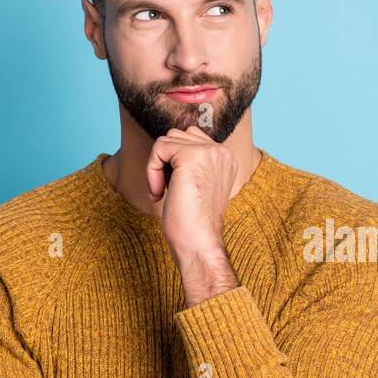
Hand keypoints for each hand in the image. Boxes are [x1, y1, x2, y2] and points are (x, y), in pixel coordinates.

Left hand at [145, 126, 238, 261]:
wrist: (198, 242)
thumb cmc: (193, 222)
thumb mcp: (196, 185)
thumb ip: (190, 163)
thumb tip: (166, 145)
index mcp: (226, 158)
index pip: (192, 139)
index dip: (174, 162)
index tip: (175, 188)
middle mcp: (221, 151)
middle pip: (178, 135)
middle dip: (165, 161)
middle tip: (166, 189)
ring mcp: (209, 151)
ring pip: (166, 140)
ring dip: (157, 166)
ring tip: (162, 191)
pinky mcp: (191, 155)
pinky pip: (158, 148)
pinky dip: (151, 170)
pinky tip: (159, 193)